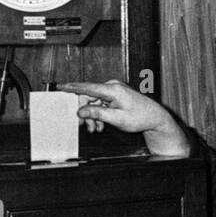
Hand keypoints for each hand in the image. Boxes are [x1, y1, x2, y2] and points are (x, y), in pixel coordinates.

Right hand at [55, 80, 189, 155]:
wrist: (154, 118)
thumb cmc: (140, 118)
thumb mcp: (117, 119)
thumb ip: (98, 114)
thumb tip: (81, 111)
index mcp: (113, 90)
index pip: (88, 87)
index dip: (72, 88)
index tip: (60, 87)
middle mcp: (112, 87)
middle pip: (89, 97)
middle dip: (86, 113)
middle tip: (87, 127)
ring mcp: (114, 91)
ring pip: (94, 102)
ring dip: (93, 116)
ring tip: (96, 129)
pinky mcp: (115, 96)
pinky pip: (101, 104)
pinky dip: (99, 114)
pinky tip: (101, 125)